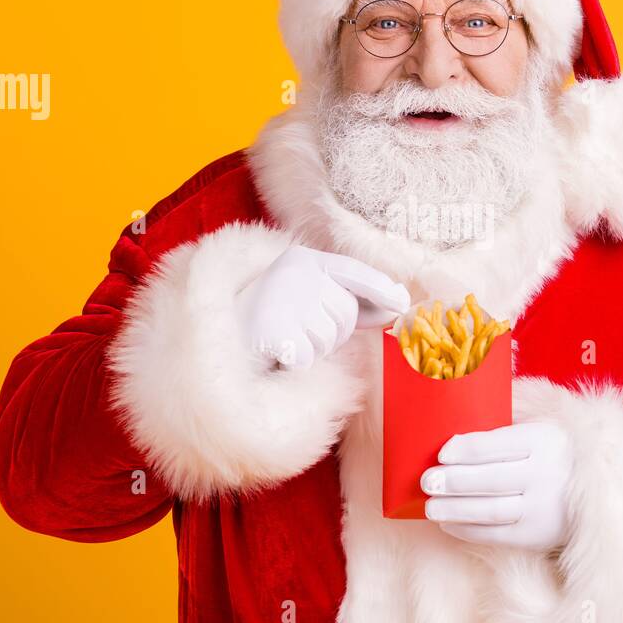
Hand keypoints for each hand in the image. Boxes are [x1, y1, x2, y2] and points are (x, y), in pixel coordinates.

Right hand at [236, 244, 409, 370]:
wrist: (219, 333)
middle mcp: (294, 273)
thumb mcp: (308, 297)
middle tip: (299, 329)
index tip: (403, 302)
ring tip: (285, 338)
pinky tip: (276, 353)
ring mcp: (283, 300)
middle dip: (334, 332)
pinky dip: (297, 363)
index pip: (351, 271)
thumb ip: (349, 298)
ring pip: (329, 339)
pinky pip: (309, 357)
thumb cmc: (272, 317)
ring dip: (315, 348)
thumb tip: (396, 305)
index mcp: (303, 259)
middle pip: (346, 314)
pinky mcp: (274, 331)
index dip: (380, 288)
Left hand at [421, 420, 572, 550]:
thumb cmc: (554, 455)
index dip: (465, 449)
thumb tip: (455, 425)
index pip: (496, 444)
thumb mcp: (542, 430)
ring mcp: (543, 508)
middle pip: (490, 479)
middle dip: (453, 481)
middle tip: (427, 482)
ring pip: (491, 510)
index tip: (442, 453)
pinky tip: (448, 524)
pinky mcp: (538, 535)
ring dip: (455, 509)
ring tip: (430, 507)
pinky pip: (496, 535)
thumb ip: (507, 426)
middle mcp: (545, 474)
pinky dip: (468, 530)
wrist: (600, 492)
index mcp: (543, 440)